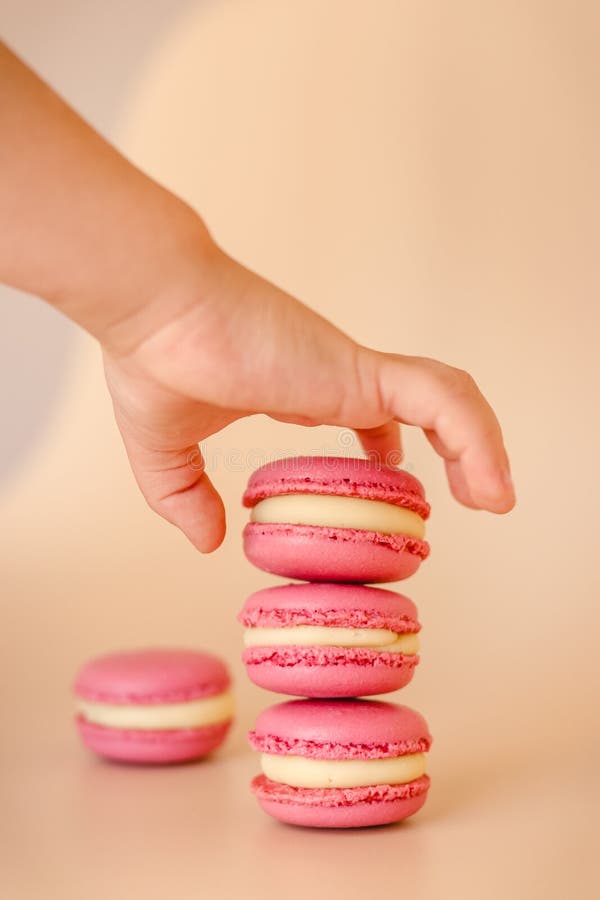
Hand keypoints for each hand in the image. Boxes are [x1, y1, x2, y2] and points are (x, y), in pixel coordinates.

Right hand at [103, 237, 514, 552]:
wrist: (152, 306)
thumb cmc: (152, 359)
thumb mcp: (164, 450)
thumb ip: (185, 497)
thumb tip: (208, 543)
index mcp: (299, 384)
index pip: (367, 406)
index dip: (386, 439)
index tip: (392, 469)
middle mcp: (334, 373)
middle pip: (422, 401)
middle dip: (454, 444)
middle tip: (471, 493)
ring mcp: (351, 370)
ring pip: (447, 398)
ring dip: (480, 446)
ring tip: (495, 498)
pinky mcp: (359, 371)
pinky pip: (441, 401)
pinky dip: (475, 440)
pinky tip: (488, 485)